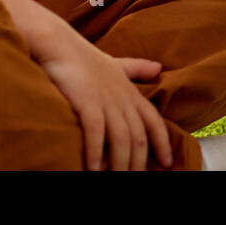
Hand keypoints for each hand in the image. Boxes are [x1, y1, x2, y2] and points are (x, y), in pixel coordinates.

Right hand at [34, 22, 174, 169]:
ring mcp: (106, 100)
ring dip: (119, 165)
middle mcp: (123, 98)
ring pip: (121, 140)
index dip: (162, 144)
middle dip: (137, 164)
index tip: (166, 163)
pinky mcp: (86, 102)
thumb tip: (159, 68)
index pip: (154, 122)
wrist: (59, 44)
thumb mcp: (117, 63)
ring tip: (114, 180)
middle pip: (138, 138)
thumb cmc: (86, 58)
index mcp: (131, 92)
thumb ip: (137, 69)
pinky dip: (96, 153)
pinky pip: (96, 133)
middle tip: (133, 179)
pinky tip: (93, 168)